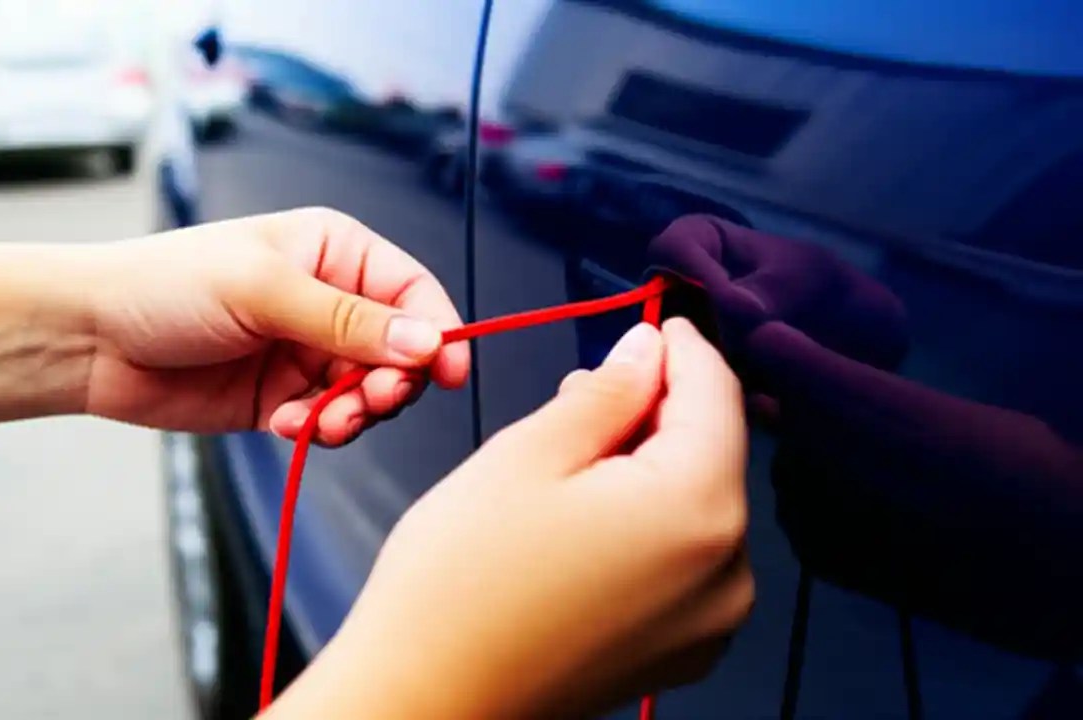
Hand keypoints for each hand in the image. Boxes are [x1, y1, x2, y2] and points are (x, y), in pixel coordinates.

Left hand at [85, 207, 468, 441]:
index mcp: (334, 252)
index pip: (411, 291)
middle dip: (393, 381)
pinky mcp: (283, 399)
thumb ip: (347, 320)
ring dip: (356, 413)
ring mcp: (306, 352)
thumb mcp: (264, 290)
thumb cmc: (168, 285)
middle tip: (372, 402)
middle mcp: (328, 301)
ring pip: (368, 393)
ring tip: (324, 421)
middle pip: (399, 350)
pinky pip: (327, 422)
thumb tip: (427, 343)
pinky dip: (318, 431)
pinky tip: (288, 425)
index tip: (447, 372)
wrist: (91, 338)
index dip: (437, 331)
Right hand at [269, 319, 751, 718]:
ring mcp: (709, 624)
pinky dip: (648, 520)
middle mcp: (727, 574)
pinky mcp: (680, 652)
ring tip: (572, 453)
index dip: (683, 349)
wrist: (424, 702)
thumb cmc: (459, 584)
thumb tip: (648, 351)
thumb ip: (606, 394)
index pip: (717, 397)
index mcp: (697, 512)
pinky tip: (584, 513)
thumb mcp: (527, 455)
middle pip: (713, 452)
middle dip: (658, 407)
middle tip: (589, 387)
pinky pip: (684, 559)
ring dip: (649, 464)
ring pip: (697, 505)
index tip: (654, 324)